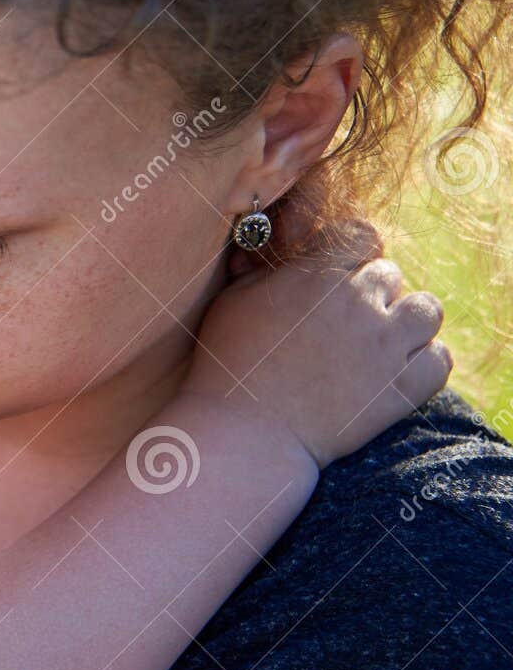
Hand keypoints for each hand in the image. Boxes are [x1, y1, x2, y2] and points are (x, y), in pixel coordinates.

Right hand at [183, 218, 451, 467]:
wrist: (245, 433)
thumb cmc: (228, 366)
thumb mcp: (231, 304)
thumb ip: (256, 270)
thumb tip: (256, 248)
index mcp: (315, 276)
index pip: (360, 236)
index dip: (352, 253)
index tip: (339, 274)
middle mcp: (357, 304)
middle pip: (390, 274)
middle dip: (371, 291)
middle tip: (348, 319)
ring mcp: (384, 347)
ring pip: (427, 309)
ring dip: (408, 319)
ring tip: (383, 340)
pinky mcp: (400, 390)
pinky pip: (440, 359)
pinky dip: (426, 361)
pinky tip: (400, 370)